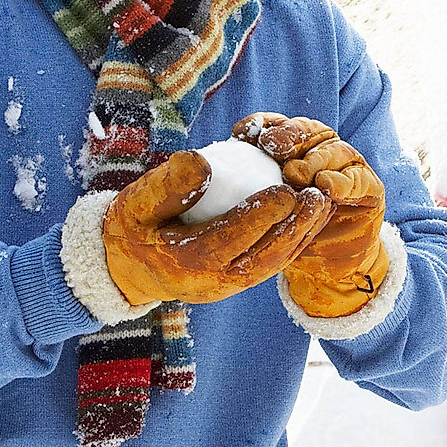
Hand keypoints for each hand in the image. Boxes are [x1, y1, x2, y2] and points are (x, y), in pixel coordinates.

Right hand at [102, 150, 330, 305]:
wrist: (124, 267)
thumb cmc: (130, 227)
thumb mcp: (136, 203)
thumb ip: (167, 185)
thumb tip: (201, 161)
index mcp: (184, 262)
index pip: (229, 239)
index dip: (259, 216)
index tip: (284, 190)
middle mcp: (211, 281)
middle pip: (262, 257)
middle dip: (294, 227)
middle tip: (318, 196)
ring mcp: (227, 285)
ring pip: (272, 263)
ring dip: (301, 235)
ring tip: (322, 203)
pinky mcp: (236, 281)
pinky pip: (270, 263)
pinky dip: (293, 241)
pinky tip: (310, 216)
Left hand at [234, 114, 387, 318]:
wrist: (331, 264)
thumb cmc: (289, 232)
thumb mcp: (255, 212)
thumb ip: (237, 187)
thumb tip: (196, 164)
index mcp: (292, 150)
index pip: (277, 127)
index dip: (261, 126)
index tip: (242, 134)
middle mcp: (321, 152)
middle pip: (308, 132)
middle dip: (291, 136)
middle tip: (273, 147)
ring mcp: (347, 168)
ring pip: (334, 151)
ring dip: (316, 158)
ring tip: (297, 173)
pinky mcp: (369, 190)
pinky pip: (360, 180)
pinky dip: (345, 181)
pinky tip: (327, 187)